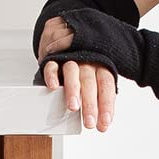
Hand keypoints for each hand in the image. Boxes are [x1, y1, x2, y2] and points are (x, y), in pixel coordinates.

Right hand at [37, 14, 116, 131]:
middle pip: (90, 82)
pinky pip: (52, 64)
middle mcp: (87, 62)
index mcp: (100, 66)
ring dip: (73, 90)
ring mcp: (70, 58)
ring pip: (72, 72)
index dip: (106, 105)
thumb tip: (103, 122)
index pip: (106, 86)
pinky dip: (52, 75)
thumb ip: (99, 98)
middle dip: (90, 104)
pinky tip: (54, 87)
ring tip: (73, 107)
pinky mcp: (54, 57)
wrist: (67, 36)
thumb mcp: (96, 78)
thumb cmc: (84, 66)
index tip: (104, 122)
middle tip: (89, 122)